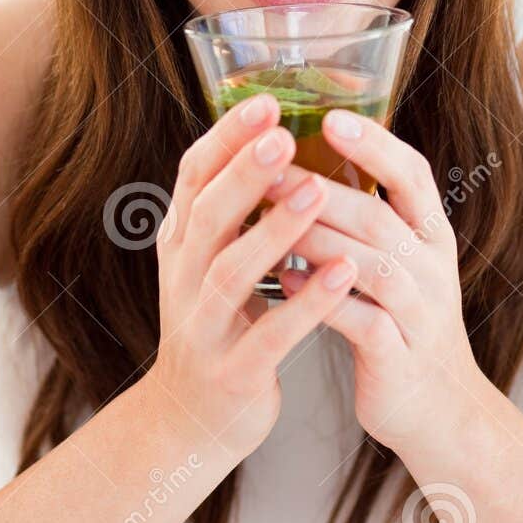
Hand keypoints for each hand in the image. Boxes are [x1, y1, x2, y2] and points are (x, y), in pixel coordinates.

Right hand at [147, 92, 357, 462]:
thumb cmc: (218, 325)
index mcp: (181, 243)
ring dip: (275, 230)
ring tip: (318, 192)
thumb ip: (233, 209)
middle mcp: (183, 278)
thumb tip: (276, 135)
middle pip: (208, 215)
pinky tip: (341, 274)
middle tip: (284, 134)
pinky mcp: (232, 371)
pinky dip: (306, 303)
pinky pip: (269, 334)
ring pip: (232, 271)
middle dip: (246, 173)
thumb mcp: (211, 262)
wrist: (192, 421)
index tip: (266, 101)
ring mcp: (203, 327)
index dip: (225, 138)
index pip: (193, 177)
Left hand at [272, 110, 485, 457]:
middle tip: (268, 166)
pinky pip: (361, 321)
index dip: (374, 144)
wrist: (439, 410)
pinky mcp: (399, 356)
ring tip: (265, 217)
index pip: (411, 174)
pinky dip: (320, 300)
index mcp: (430, 235)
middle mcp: (431, 267)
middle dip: (321, 188)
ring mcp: (419, 313)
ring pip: (370, 265)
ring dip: (314, 237)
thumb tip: (306, 158)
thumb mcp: (399, 262)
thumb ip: (367, 216)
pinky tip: (280, 283)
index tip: (331, 117)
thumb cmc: (402, 323)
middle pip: (379, 216)